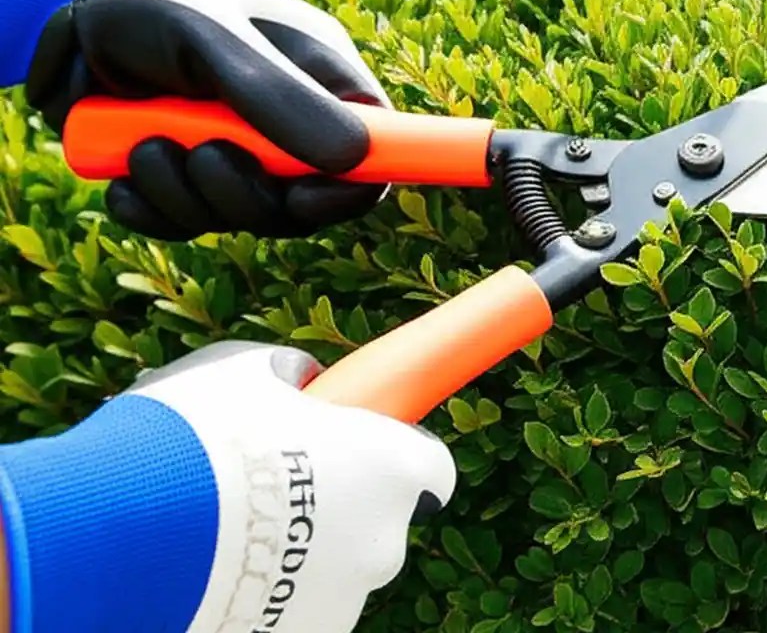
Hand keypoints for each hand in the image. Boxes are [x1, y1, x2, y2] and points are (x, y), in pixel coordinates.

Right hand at [0, 340, 454, 632]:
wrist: (120, 534)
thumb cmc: (193, 436)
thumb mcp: (245, 374)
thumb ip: (291, 377)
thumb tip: (300, 382)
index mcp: (391, 467)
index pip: (430, 467)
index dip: (397, 454)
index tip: (370, 450)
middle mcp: (384, 541)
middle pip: (376, 522)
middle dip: (338, 505)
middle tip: (272, 488)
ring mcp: (343, 600)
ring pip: (333, 571)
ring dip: (299, 553)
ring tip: (223, 531)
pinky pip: (292, 610)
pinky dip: (265, 594)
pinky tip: (211, 572)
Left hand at [24, 0, 391, 239]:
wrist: (63, 9)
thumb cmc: (155, 3)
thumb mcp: (219, 44)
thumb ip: (282, 101)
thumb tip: (354, 160)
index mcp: (321, 82)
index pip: (372, 153)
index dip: (349, 190)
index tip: (304, 199)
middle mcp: (287, 125)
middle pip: (302, 204)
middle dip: (246, 196)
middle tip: (202, 159)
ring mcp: (236, 154)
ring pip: (238, 219)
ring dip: (186, 196)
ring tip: (145, 147)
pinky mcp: (183, 179)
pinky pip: (184, 225)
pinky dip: (151, 211)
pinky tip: (126, 175)